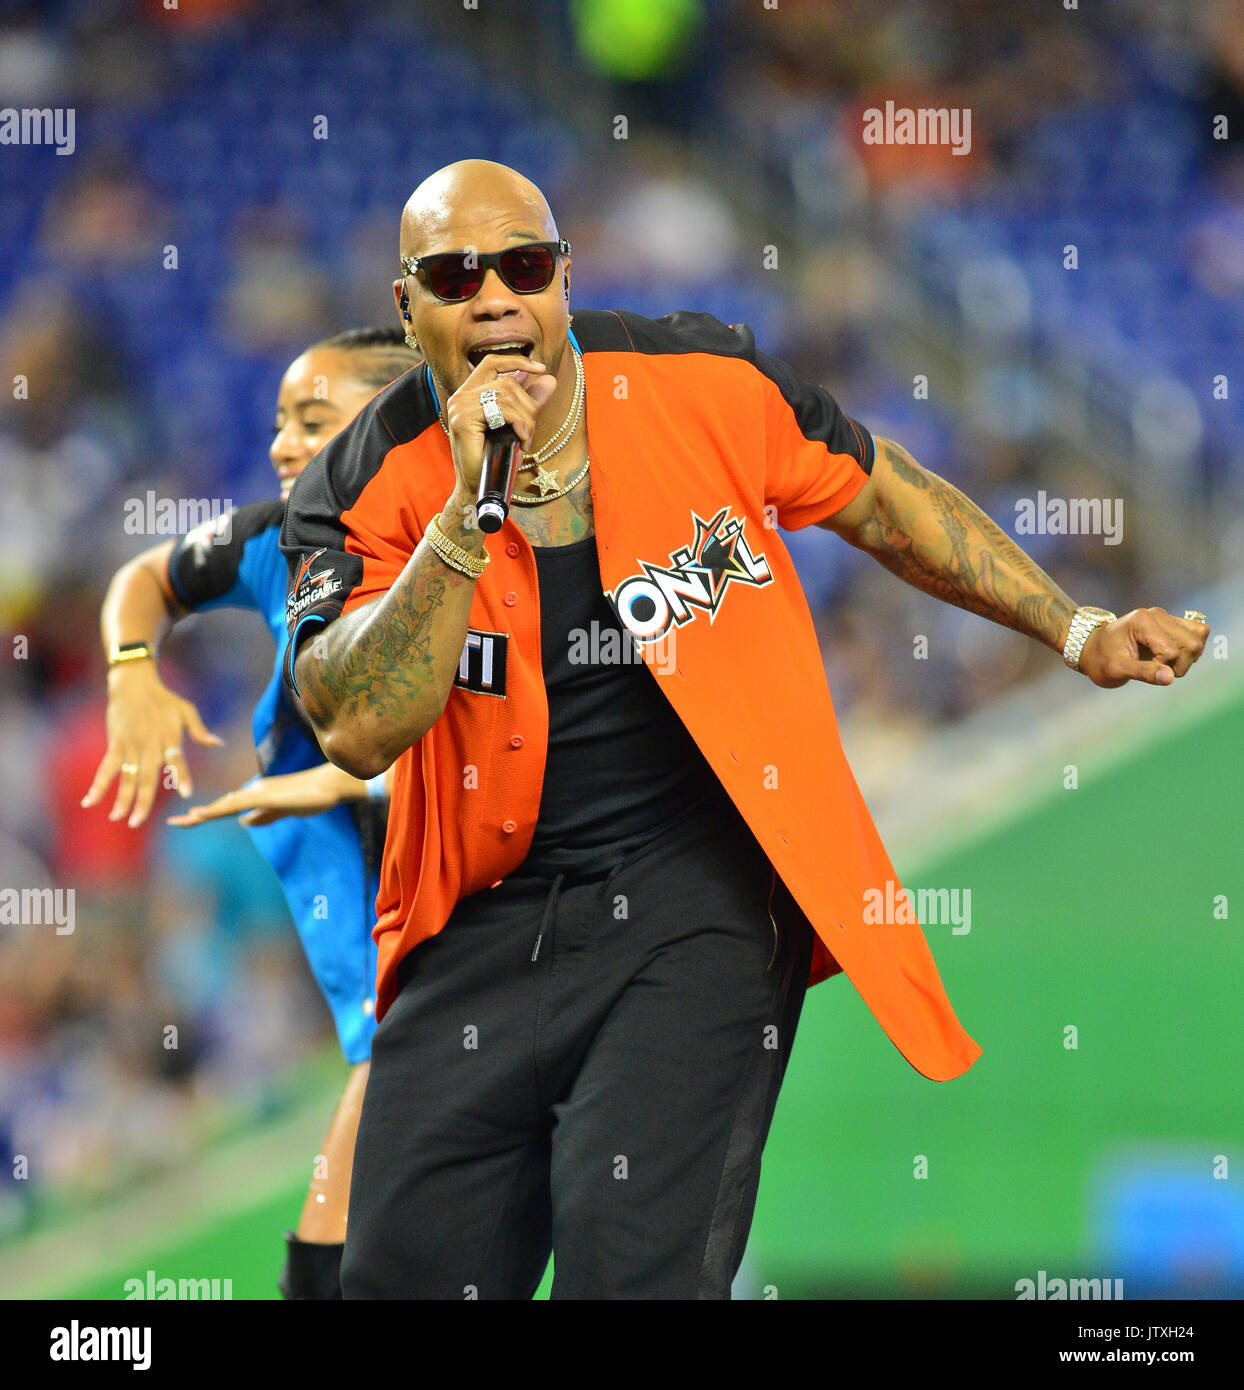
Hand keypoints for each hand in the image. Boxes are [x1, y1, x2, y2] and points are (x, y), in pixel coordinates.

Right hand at [81, 662, 223, 826]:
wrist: (134, 683)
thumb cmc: (164, 698)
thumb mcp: (187, 710)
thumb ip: (199, 730)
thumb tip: (218, 744)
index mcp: (170, 738)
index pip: (178, 760)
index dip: (181, 776)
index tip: (187, 794)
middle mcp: (150, 744)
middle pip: (147, 776)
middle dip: (143, 801)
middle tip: (138, 821)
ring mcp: (131, 745)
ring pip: (126, 776)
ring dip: (121, 798)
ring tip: (118, 817)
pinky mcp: (116, 743)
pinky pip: (106, 767)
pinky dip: (98, 784)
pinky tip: (89, 801)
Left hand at [166, 762, 370, 827]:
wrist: (331, 785)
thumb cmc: (313, 796)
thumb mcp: (285, 810)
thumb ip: (265, 816)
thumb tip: (244, 823)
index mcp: (258, 795)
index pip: (229, 807)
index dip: (209, 814)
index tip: (189, 819)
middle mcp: (253, 791)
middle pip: (221, 805)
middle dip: (197, 816)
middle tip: (174, 823)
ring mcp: (258, 792)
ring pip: (225, 805)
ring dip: (203, 814)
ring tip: (181, 821)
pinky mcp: (265, 796)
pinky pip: (237, 805)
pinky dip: (218, 810)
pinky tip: (204, 814)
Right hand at [444, 352, 557, 493]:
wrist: (479, 486)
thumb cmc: (495, 459)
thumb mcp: (516, 425)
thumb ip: (530, 401)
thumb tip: (549, 379)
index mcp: (468, 394)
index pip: (492, 363)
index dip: (517, 360)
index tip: (541, 368)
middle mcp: (460, 397)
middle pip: (506, 381)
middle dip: (528, 405)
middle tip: (530, 430)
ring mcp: (459, 407)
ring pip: (507, 395)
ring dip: (526, 419)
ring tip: (525, 439)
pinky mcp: (463, 419)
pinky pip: (503, 410)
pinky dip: (520, 424)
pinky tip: (520, 440)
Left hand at [1078, 607, 1208, 687]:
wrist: (1094, 649)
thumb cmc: (1101, 660)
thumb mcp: (1116, 669)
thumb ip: (1143, 673)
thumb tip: (1169, 678)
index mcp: (1142, 621)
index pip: (1170, 650)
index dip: (1162, 667)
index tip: (1143, 669)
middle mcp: (1157, 614)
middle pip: (1191, 643)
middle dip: (1179, 664)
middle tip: (1155, 668)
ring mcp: (1166, 616)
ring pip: (1199, 635)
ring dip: (1188, 656)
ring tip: (1164, 662)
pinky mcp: (1172, 622)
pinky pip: (1198, 631)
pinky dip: (1191, 648)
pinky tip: (1173, 656)